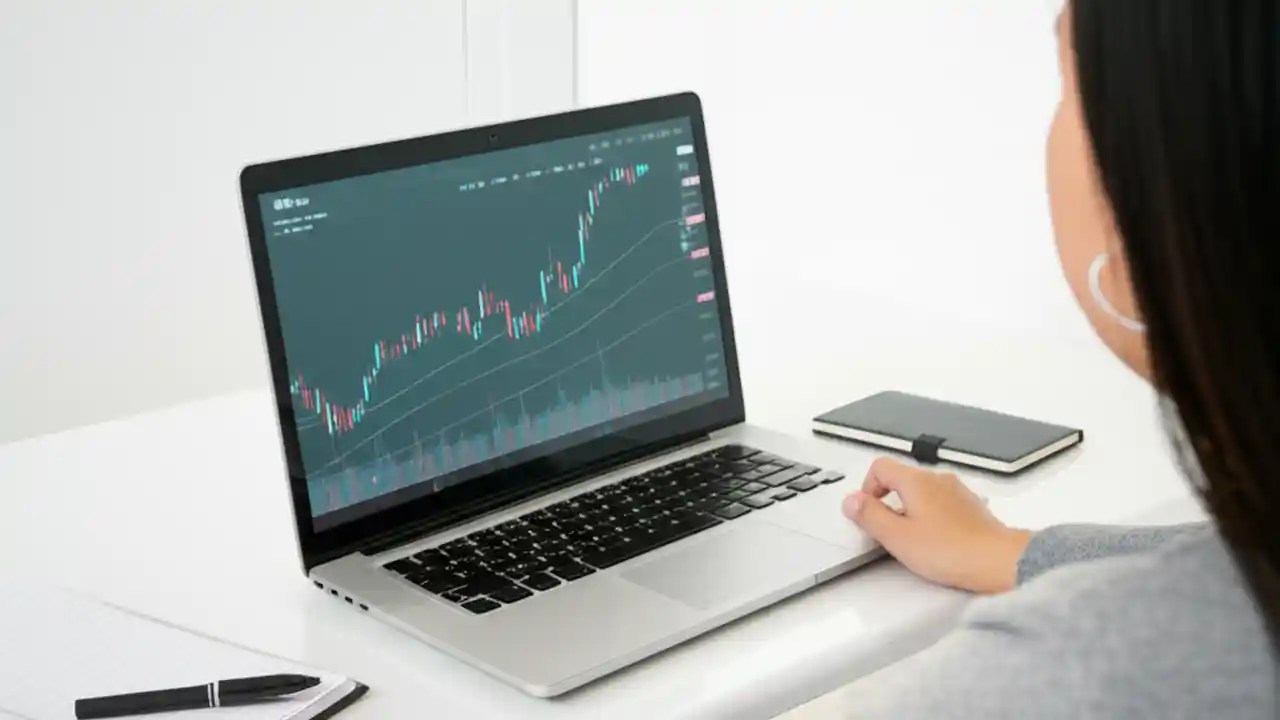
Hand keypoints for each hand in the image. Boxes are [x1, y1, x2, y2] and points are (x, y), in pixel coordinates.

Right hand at [842, 458, 1031, 593]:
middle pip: (901, 478)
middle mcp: (938, 480)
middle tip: (886, 530)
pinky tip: (935, 542)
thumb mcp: (897, 537)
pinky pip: (941, 504)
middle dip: (887, 501)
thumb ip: (870, 516)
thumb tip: (851, 502)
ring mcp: (957, 492)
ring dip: (909, 510)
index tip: (867, 512)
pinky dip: (931, 517)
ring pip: (921, 492)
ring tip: (911, 540)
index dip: (866, 488)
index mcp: (916, 481)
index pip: (880, 467)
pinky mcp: (971, 508)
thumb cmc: (952, 551)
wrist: (999, 562)